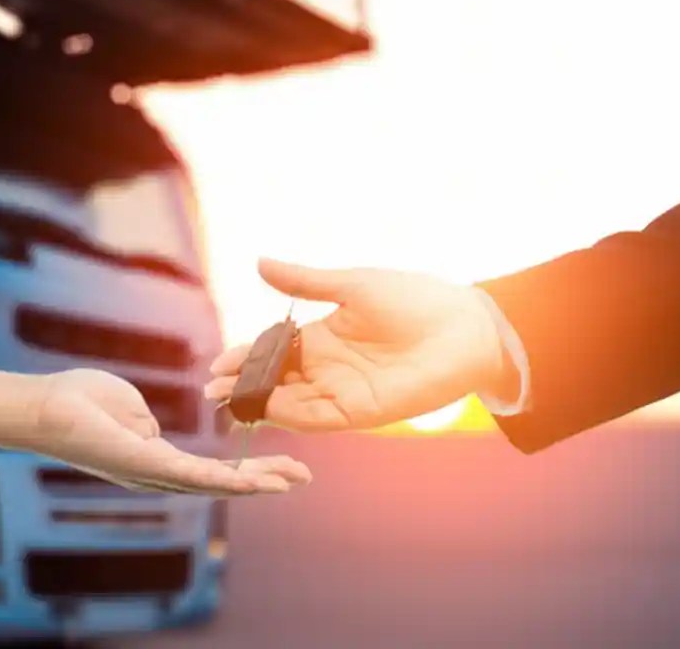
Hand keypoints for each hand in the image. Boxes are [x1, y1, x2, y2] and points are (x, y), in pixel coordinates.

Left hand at [30, 368, 311, 495]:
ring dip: (256, 483)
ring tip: (292, 480)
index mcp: (157, 459)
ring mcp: (151, 472)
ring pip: (213, 484)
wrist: (45, 406)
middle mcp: (158, 474)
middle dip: (266, 481)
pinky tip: (253, 481)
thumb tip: (151, 429)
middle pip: (222, 483)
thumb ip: (147, 421)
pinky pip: (191, 475)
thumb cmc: (78, 401)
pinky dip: (226, 480)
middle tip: (305, 477)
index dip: (251, 470)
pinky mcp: (143, 465)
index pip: (213, 469)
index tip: (287, 466)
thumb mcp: (128, 406)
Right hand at [205, 258, 512, 431]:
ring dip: (260, 403)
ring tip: (230, 398)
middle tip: (214, 388)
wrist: (465, 326)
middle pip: (274, 381)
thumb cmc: (416, 299)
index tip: (217, 364)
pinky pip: (317, 417)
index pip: (272, 352)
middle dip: (243, 385)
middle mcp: (326, 368)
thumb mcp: (352, 284)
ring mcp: (341, 391)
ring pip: (289, 402)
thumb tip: (260, 262)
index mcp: (321, 337)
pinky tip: (269, 408)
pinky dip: (291, 415)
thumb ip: (305, 281)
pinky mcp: (360, 411)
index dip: (245, 358)